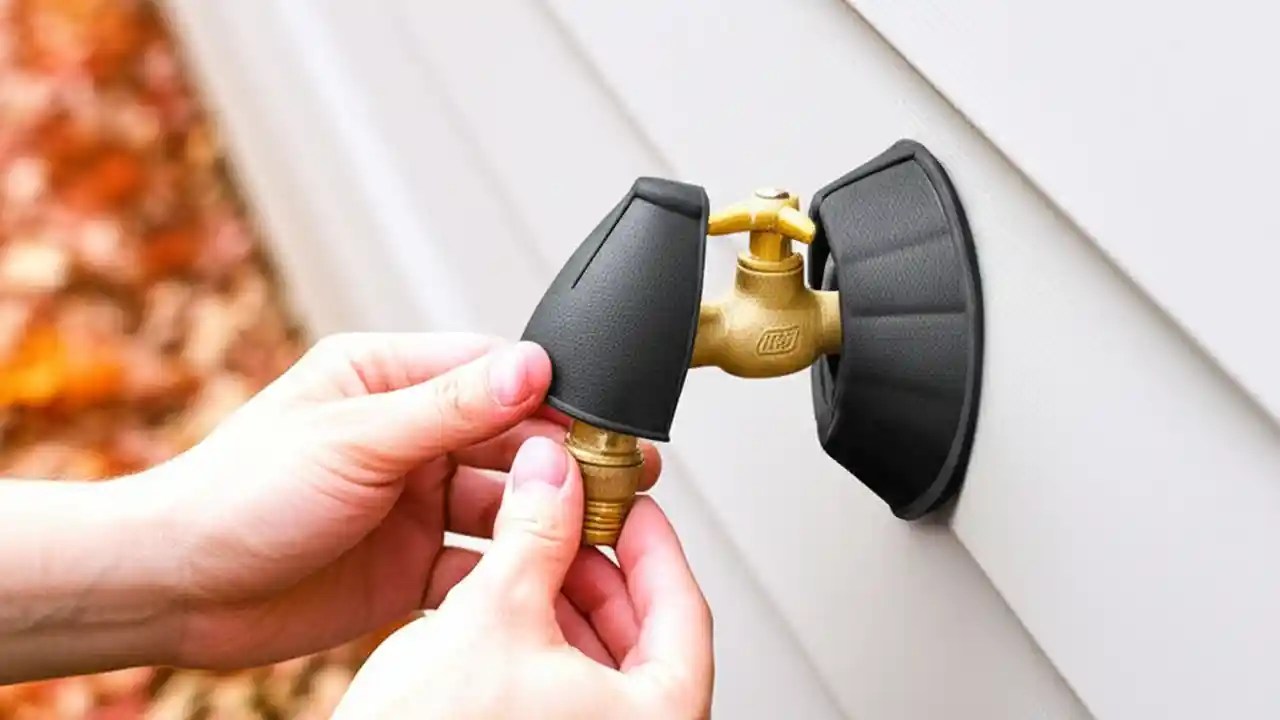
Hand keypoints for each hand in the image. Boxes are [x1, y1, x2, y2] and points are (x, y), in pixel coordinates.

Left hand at [143, 332, 660, 667]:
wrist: (178, 588)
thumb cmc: (236, 493)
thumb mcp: (355, 437)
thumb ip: (450, 405)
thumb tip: (531, 367)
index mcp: (387, 378)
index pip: (491, 372)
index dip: (550, 394)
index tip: (601, 417)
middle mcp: (407, 437)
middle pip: (510, 440)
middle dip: (562, 460)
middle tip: (620, 477)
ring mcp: (412, 502)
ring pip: (504, 504)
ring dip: (545, 518)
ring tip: (593, 531)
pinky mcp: (411, 564)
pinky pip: (480, 564)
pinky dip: (513, 573)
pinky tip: (543, 580)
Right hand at [333, 437, 713, 719]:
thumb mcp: (494, 616)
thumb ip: (534, 533)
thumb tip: (553, 475)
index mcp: (660, 714)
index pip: (681, 605)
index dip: (648, 538)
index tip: (625, 498)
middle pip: (643, 628)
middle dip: (596, 562)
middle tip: (569, 512)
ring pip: (600, 655)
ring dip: (565, 596)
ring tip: (530, 547)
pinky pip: (566, 682)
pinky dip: (543, 637)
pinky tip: (507, 602)